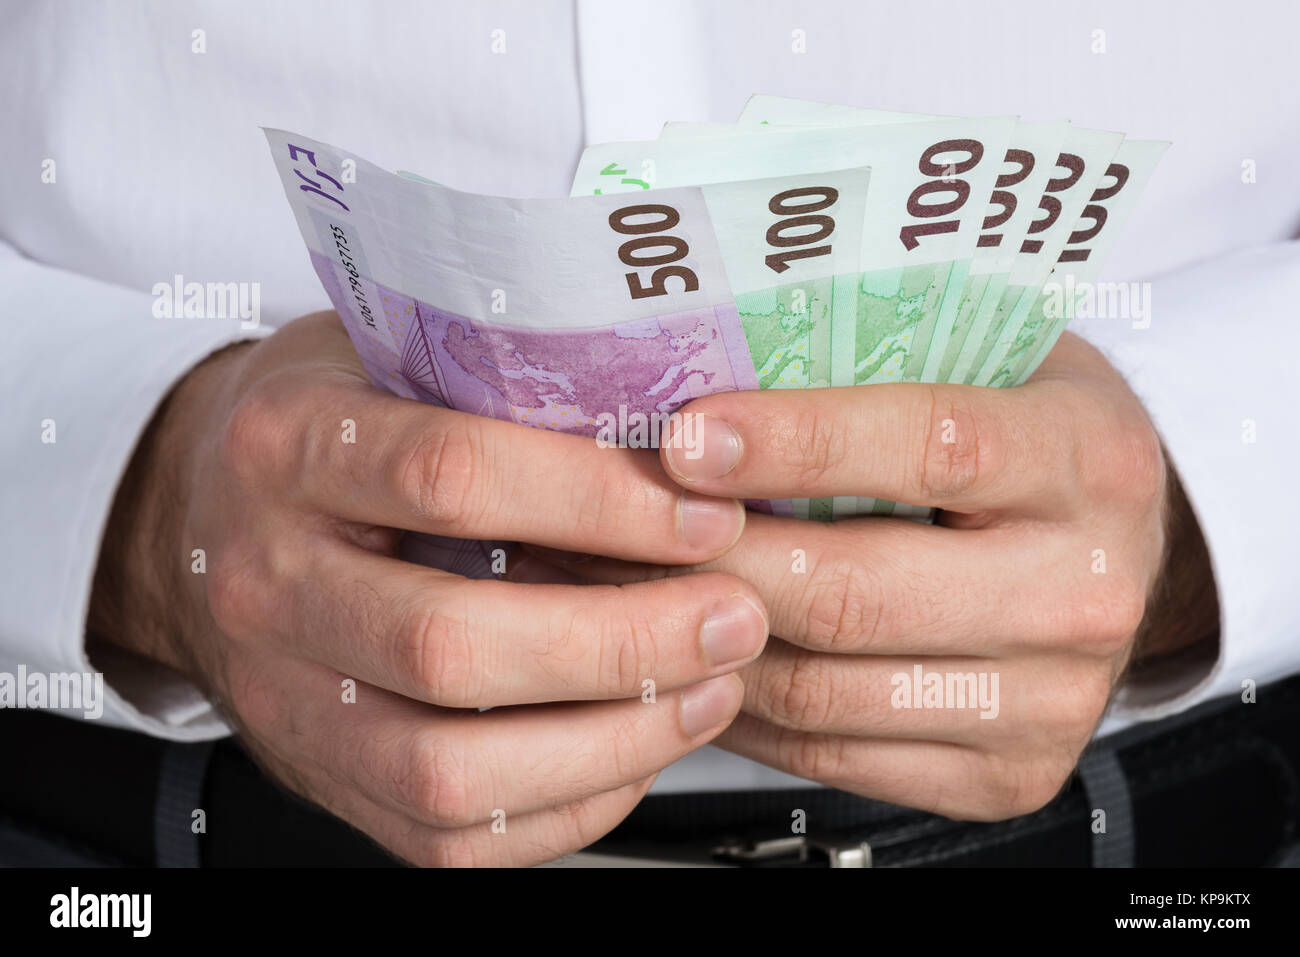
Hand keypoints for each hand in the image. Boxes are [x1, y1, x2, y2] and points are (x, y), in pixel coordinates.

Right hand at [89, 311, 768, 864]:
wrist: (196, 518)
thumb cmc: (322, 428)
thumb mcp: (388, 360)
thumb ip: (503, 388)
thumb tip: (679, 432)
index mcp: (289, 450)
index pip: (452, 477)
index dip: (599, 502)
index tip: (704, 515)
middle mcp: (268, 584)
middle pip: (452, 644)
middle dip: (622, 644)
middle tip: (731, 618)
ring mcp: (286, 697)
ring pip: (451, 766)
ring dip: (612, 740)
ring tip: (708, 689)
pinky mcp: (320, 776)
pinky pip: (451, 833)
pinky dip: (569, 802)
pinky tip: (640, 747)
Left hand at [519, 332, 1215, 819]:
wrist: (1126, 554)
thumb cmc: (1031, 433)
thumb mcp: (989, 362)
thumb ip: (875, 360)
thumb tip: (700, 360)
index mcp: (1088, 461)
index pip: (929, 446)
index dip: (795, 441)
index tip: (684, 436)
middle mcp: (1083, 592)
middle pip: (853, 593)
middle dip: (708, 558)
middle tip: (605, 524)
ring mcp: (1047, 702)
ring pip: (822, 688)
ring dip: (696, 639)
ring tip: (613, 588)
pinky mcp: (1004, 775)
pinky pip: (827, 754)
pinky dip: (736, 707)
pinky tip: (683, 657)